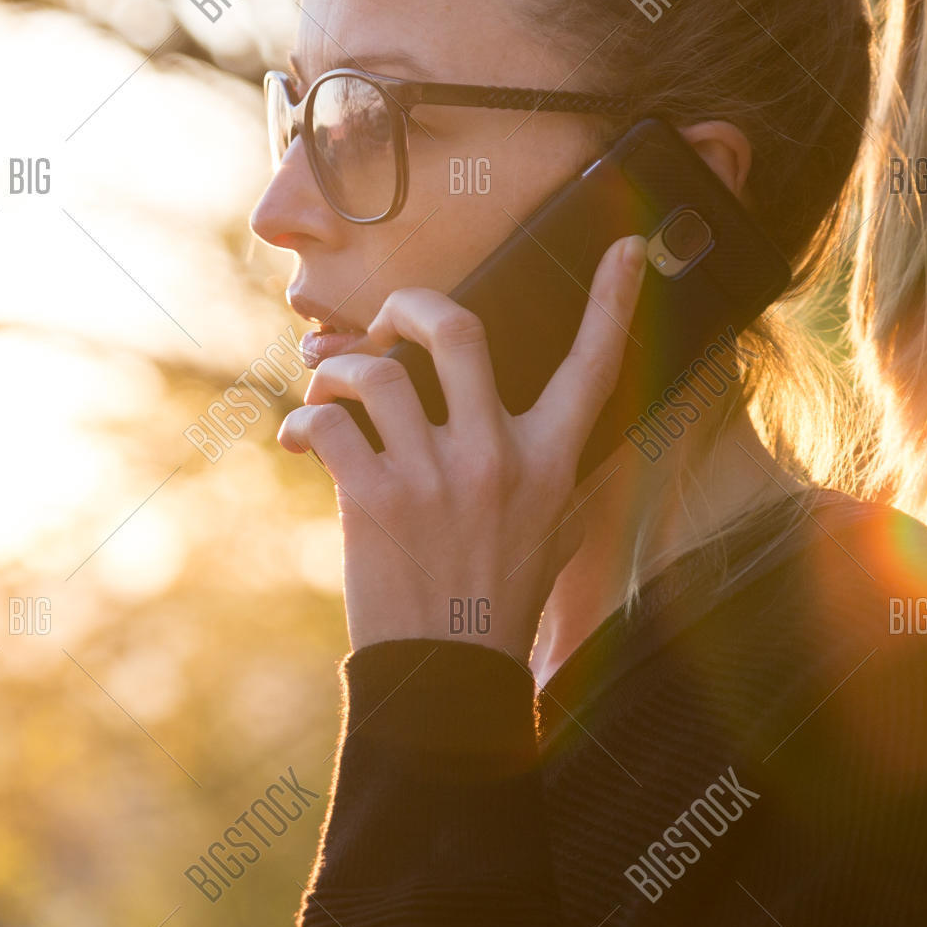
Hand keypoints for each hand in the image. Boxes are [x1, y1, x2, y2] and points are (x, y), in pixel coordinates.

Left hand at [278, 235, 648, 657]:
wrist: (446, 678)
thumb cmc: (499, 600)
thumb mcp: (554, 533)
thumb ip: (554, 474)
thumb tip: (551, 431)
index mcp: (550, 461)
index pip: (594, 366)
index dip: (615, 301)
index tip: (625, 248)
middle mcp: (497, 457)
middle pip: (454, 328)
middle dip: (406, 305)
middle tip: (385, 325)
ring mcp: (434, 478)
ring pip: (376, 371)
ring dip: (340, 371)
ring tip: (331, 393)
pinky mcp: (373, 501)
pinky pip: (326, 425)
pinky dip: (303, 424)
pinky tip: (302, 442)